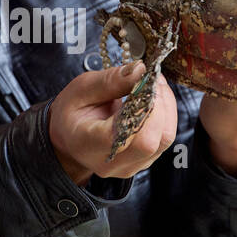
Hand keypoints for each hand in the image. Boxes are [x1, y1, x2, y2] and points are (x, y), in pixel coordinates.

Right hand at [48, 61, 177, 184]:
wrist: (70, 138)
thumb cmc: (72, 112)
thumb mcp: (81, 88)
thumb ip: (110, 80)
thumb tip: (140, 71)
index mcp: (88, 145)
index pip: (124, 135)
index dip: (141, 108)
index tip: (143, 81)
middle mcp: (112, 162)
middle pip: (151, 141)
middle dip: (159, 104)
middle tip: (152, 78)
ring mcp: (131, 166)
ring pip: (165, 139)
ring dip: (166, 107)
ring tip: (153, 84)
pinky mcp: (145, 161)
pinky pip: (165, 138)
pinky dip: (166, 114)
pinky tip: (154, 98)